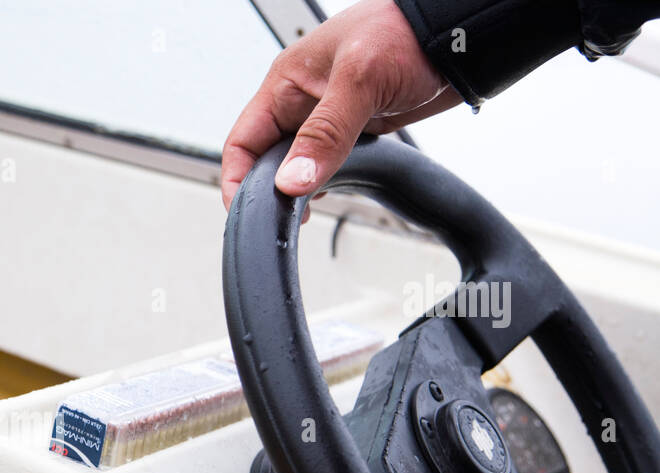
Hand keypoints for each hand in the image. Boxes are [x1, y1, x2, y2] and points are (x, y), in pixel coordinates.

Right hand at [221, 0, 461, 209]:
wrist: (458, 35)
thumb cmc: (406, 31)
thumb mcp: (358, 80)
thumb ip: (324, 134)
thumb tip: (292, 181)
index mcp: (285, 84)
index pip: (242, 141)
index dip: (237, 179)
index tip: (246, 212)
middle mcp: (301, 103)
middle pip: (266, 160)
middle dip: (269, 191)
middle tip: (282, 218)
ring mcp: (327, 119)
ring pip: (297, 167)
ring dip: (299, 191)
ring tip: (306, 212)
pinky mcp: (354, 131)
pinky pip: (327, 166)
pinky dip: (326, 185)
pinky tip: (332, 195)